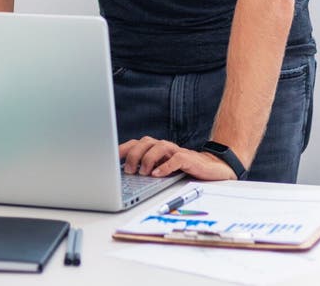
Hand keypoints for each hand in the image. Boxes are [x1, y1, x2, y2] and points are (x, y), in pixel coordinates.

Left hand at [119, 136, 237, 180]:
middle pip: (145, 142)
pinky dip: (165, 167)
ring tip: (143, 172)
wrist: (210, 168)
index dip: (122, 149)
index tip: (109, 157)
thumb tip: (124, 177)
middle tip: (128, 170)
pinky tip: (158, 174)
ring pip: (159, 147)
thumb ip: (146, 168)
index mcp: (155, 147)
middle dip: (134, 155)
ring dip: (148, 159)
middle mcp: (164, 146)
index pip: (135, 143)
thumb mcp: (161, 169)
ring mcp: (176, 151)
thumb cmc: (182, 169)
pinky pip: (176, 160)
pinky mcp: (188, 159)